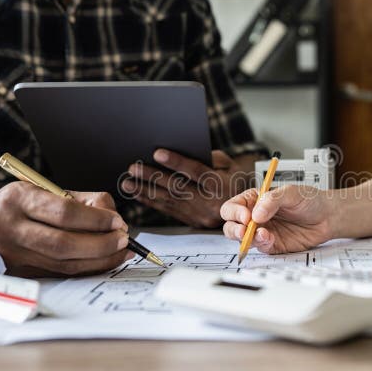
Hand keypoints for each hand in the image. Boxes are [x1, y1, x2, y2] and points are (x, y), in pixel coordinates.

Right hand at [0, 182, 131, 276]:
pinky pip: (58, 273)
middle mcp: (9, 228)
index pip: (63, 212)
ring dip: (98, 260)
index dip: (95, 219)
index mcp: (16, 199)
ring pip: (62, 264)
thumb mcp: (40, 189)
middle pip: (63, 244)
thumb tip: (111, 216)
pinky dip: (85, 268)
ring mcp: (10, 255)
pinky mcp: (17, 273)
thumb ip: (78, 200)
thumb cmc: (14, 205)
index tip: (118, 221)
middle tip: (124, 239)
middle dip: (100, 244)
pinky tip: (104, 261)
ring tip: (120, 251)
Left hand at [120, 149, 257, 227]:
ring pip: (169, 201)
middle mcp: (210, 202)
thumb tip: (184, 150)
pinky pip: (168, 211)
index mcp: (221, 184)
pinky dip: (150, 202)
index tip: (157, 152)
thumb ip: (208, 157)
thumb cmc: (230, 176)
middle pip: (178, 188)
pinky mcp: (191, 222)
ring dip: (145, 192)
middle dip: (153, 178)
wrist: (244, 205)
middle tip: (133, 168)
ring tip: (127, 182)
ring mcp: (200, 215)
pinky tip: (136, 193)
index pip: (196, 172)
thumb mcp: (226, 164)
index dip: (177, 162)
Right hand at [220, 185, 332, 253]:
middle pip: (231, 225)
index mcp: (255, 200)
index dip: (235, 212)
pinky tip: (271, 238)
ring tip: (264, 234)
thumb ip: (272, 200)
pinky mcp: (272, 244)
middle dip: (234, 229)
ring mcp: (263, 231)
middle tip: (244, 230)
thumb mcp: (291, 192)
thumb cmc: (310, 200)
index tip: (246, 216)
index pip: (233, 206)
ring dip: (248, 239)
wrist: (327, 217)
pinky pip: (260, 248)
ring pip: (243, 239)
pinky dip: (262, 245)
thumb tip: (256, 214)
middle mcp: (255, 216)